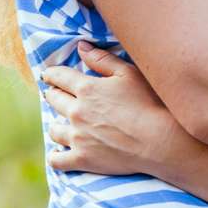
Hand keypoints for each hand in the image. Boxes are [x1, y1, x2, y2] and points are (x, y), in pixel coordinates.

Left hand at [39, 41, 185, 177]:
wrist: (159, 141)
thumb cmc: (149, 103)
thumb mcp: (129, 73)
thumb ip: (102, 59)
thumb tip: (80, 47)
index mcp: (86, 88)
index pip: (59, 77)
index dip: (52, 74)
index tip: (48, 75)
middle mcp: (77, 112)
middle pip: (54, 100)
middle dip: (53, 95)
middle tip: (56, 95)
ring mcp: (77, 137)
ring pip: (54, 130)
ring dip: (56, 124)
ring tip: (61, 124)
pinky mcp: (82, 159)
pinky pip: (57, 160)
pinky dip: (56, 156)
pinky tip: (60, 153)